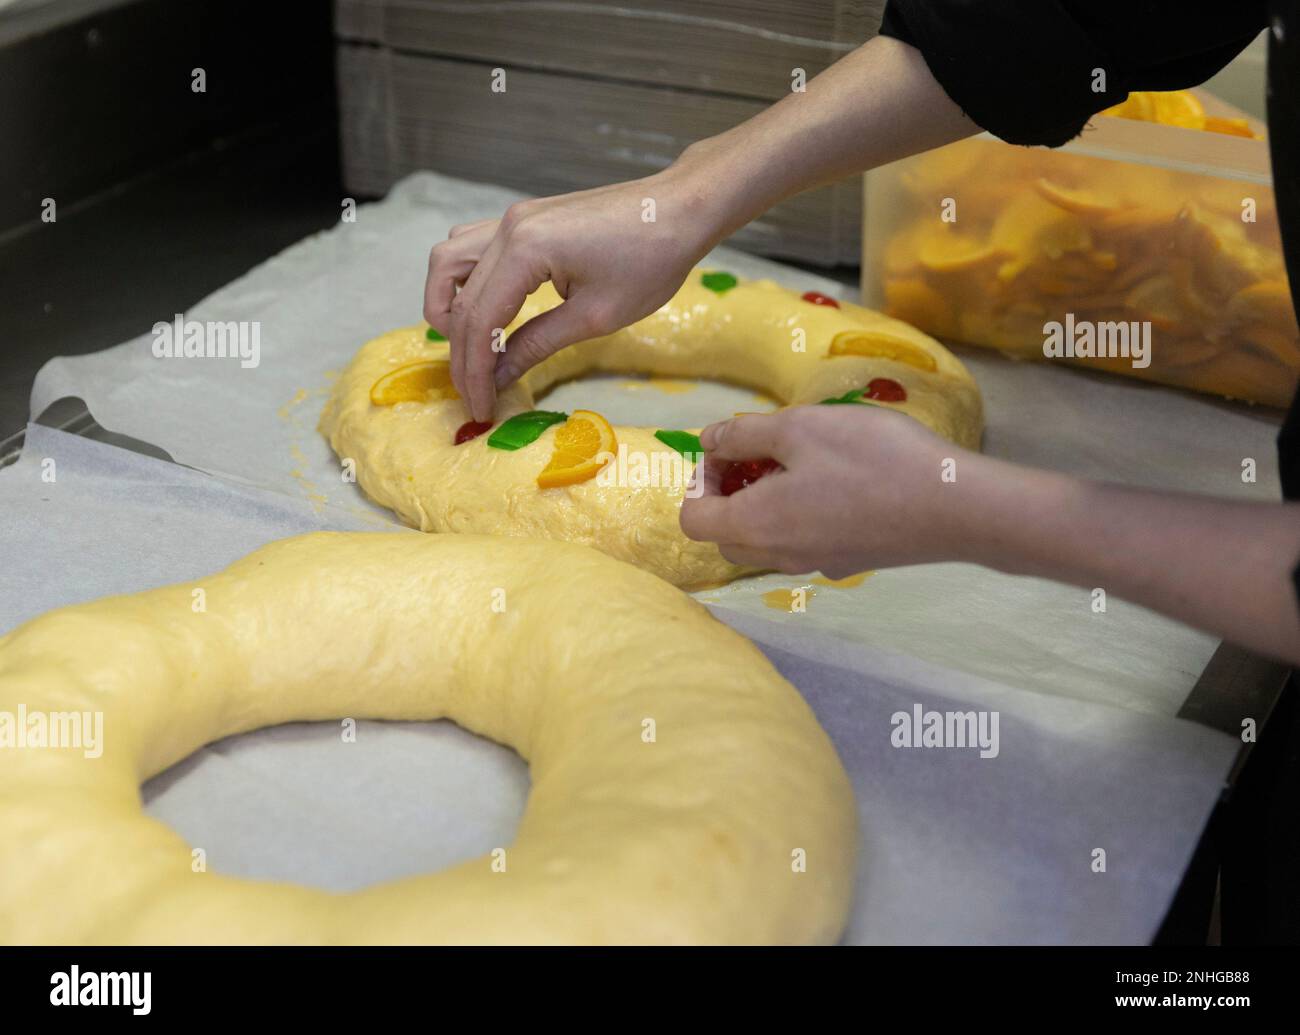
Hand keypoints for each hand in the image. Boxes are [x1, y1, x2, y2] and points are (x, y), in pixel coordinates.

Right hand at [424, 171, 716, 421]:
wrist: (680, 209)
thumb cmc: (651, 261)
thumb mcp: (594, 316)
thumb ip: (537, 344)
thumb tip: (499, 375)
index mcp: (525, 249)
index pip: (478, 319)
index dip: (474, 370)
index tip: (480, 407)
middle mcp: (508, 228)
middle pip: (460, 298)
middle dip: (461, 352)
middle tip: (475, 393)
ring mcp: (513, 218)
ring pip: (449, 261)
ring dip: (448, 307)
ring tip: (467, 349)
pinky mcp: (525, 219)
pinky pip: (472, 247)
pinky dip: (467, 282)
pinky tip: (486, 311)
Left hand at [679, 405, 974, 577]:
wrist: (952, 507)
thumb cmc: (870, 459)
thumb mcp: (799, 428)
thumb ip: (743, 434)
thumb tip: (707, 441)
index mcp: (755, 525)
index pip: (693, 519)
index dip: (700, 482)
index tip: (728, 450)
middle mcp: (778, 556)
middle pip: (725, 536)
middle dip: (728, 495)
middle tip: (758, 456)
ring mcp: (815, 565)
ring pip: (764, 543)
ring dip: (763, 506)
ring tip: (798, 463)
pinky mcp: (848, 563)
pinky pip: (802, 544)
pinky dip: (797, 516)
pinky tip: (835, 482)